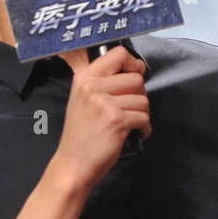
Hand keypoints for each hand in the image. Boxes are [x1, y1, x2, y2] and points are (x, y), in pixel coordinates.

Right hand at [50, 45, 149, 191]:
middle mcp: (92, 86)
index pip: (118, 54)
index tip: (135, 76)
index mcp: (84, 78)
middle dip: (139, 96)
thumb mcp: (82, 99)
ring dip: (141, 114)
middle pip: (136, 78)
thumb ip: (102, 82)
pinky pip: (144, 117)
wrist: (73, 164)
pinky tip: (133, 134)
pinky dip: (144, 128)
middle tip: (128, 110)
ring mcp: (104, 103)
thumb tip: (134, 67)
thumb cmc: (81, 134)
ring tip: (129, 124)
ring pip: (142, 99)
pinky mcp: (116, 120)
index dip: (133, 64)